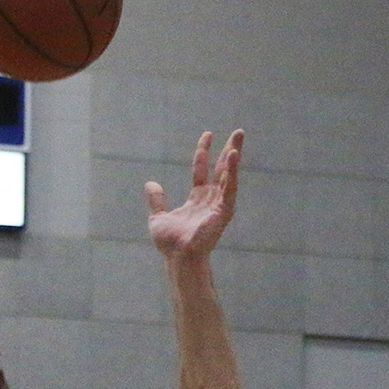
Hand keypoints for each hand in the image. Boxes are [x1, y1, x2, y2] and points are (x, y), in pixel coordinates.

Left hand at [146, 130, 243, 260]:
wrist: (177, 257)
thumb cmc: (170, 243)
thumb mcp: (158, 217)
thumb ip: (156, 200)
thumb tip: (150, 183)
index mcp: (197, 198)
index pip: (202, 170)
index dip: (203, 152)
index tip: (208, 134)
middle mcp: (211, 199)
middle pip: (221, 169)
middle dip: (229, 149)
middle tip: (238, 131)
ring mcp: (219, 204)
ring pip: (228, 174)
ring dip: (234, 155)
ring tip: (239, 137)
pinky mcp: (224, 211)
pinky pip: (230, 187)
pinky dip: (233, 172)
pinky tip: (234, 156)